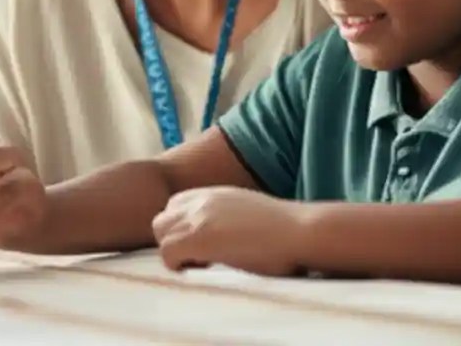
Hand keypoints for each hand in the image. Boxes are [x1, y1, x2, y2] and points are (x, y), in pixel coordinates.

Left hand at [152, 186, 306, 276]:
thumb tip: (221, 234)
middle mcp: (202, 199)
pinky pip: (167, 253)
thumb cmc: (285, 229)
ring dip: (176, 253)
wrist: (301, 230)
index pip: (174, 206)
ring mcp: (199, 217)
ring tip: (203, 263)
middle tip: (199, 258)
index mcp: (214, 193)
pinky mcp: (200, 237)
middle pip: (161, 220)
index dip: (182, 229)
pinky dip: (179, 265)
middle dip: (173, 241)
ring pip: (160, 235)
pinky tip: (206, 268)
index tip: (203, 246)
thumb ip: (227, 215)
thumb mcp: (248, 210)